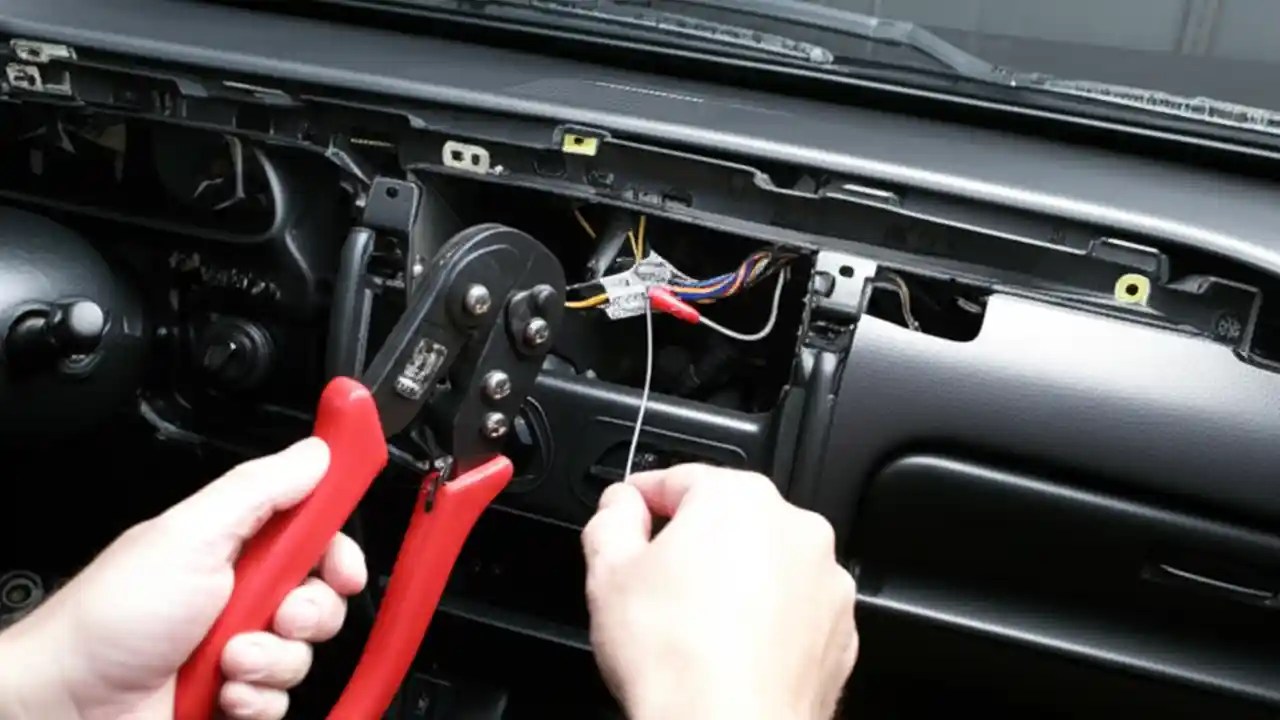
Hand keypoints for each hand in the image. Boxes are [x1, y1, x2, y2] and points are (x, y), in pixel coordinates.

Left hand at [0, 437, 367, 719]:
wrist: (69, 705)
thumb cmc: (109, 618)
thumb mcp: (191, 534)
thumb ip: (261, 489)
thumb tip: (316, 450)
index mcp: (235, 543)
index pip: (314, 533)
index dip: (338, 549)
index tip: (344, 567)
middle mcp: (241, 594)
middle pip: (322, 596)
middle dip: (308, 611)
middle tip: (277, 613)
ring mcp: (239, 646)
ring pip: (305, 653)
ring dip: (272, 660)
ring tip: (227, 660)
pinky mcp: (237, 694)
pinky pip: (281, 700)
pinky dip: (256, 699)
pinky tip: (223, 693)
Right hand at [581, 464, 857, 719]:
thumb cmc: (676, 658)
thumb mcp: (608, 573)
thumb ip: (611, 519)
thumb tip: (622, 504)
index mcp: (740, 499)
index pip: (679, 479)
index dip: (643, 497)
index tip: (627, 513)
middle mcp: (795, 529)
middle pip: (729, 521)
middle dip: (692, 544)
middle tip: (654, 584)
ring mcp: (825, 582)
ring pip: (766, 565)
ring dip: (734, 582)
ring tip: (694, 626)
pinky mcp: (840, 632)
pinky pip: (793, 611)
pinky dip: (765, 621)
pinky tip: (730, 650)